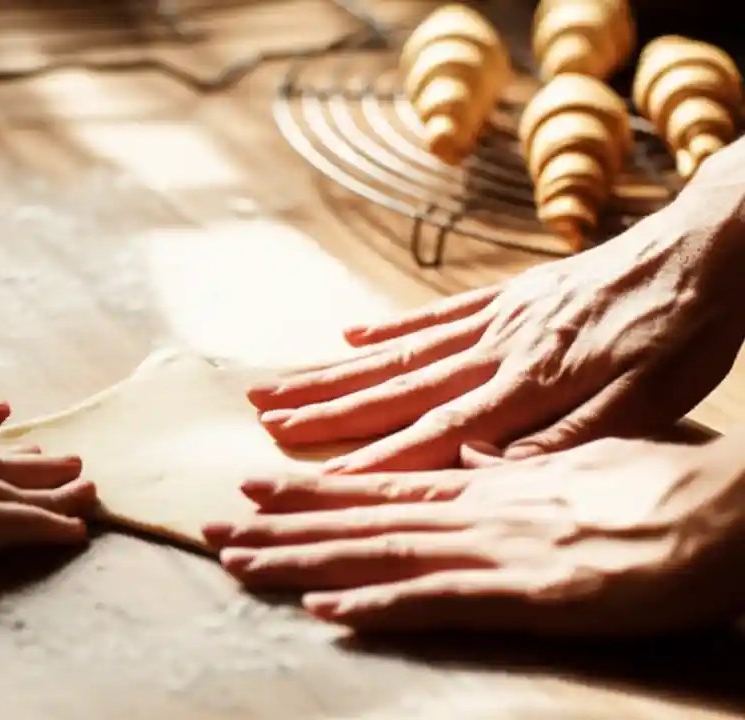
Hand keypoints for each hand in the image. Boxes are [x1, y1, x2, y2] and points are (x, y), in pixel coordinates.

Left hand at [202, 437, 744, 634]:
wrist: (734, 508)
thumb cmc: (665, 490)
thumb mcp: (576, 467)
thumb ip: (515, 468)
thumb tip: (474, 459)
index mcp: (486, 486)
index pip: (379, 489)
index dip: (312, 492)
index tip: (255, 491)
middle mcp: (476, 512)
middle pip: (360, 520)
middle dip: (282, 527)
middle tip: (212, 531)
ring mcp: (498, 552)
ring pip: (380, 554)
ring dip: (305, 561)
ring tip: (241, 564)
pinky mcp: (533, 594)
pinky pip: (442, 602)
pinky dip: (380, 605)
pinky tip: (329, 610)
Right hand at [248, 181, 744, 471]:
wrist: (713, 243)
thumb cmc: (685, 331)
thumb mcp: (649, 401)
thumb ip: (566, 438)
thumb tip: (488, 469)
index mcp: (530, 385)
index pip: (435, 435)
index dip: (373, 462)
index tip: (313, 481)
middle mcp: (497, 350)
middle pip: (395, 389)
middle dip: (325, 412)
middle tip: (263, 425)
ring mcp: (497, 318)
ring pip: (399, 354)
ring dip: (334, 375)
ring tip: (277, 387)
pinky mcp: (510, 295)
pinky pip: (436, 315)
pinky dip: (388, 329)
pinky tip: (348, 338)